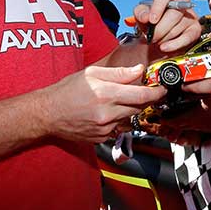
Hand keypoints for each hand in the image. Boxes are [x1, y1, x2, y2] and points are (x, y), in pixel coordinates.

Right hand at [43, 64, 166, 142]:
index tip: (162, 88)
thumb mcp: (91, 74)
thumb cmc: (67, 90)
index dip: (156, 92)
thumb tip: (139, 70)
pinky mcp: (102, 138)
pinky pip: (118, 128)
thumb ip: (118, 73)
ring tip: (116, 100)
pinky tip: (105, 112)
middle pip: (139, 108)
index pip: (142, 96)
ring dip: (129, 109)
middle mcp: (107, 113)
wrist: (48, 114)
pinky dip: (117, 119)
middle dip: (145, 99)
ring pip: (129, 118)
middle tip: (146, 91)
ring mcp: (105, 128)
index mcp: (106, 94)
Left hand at [132, 0, 200, 52]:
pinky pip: (186, 38)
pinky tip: (164, 47)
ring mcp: (190, 16)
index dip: (158, 7)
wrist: (158, 38)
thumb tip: (145, 17)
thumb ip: (140, 13)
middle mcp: (182, 3)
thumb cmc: (152, 23)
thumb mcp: (142, 16)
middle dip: (159, 29)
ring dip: (164, 38)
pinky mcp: (195, 29)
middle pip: (173, 14)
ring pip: (177, 28)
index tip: (151, 20)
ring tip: (158, 40)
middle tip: (151, 37)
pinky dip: (173, 45)